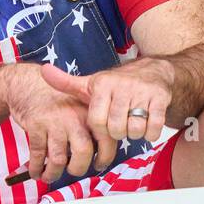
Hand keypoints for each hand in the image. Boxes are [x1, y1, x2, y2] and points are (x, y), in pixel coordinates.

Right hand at [3, 63, 111, 182]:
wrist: (28, 85)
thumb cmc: (56, 102)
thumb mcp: (79, 106)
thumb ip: (92, 127)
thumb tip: (100, 155)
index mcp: (89, 113)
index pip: (106, 141)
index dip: (105, 158)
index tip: (99, 165)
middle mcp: (73, 118)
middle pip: (83, 153)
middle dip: (78, 169)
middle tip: (73, 171)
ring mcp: (54, 122)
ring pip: (59, 158)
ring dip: (53, 173)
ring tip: (50, 176)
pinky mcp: (35, 126)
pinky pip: (38, 154)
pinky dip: (36, 167)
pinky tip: (36, 171)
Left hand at [41, 59, 172, 158]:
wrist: (152, 72)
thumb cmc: (115, 85)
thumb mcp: (89, 84)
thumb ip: (65, 82)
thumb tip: (43, 70)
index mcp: (102, 85)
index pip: (96, 121)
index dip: (100, 129)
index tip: (104, 125)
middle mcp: (122, 87)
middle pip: (116, 128)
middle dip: (118, 133)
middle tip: (120, 125)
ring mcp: (142, 93)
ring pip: (135, 129)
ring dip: (134, 133)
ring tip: (132, 124)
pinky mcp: (161, 98)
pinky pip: (154, 127)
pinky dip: (150, 133)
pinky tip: (147, 125)